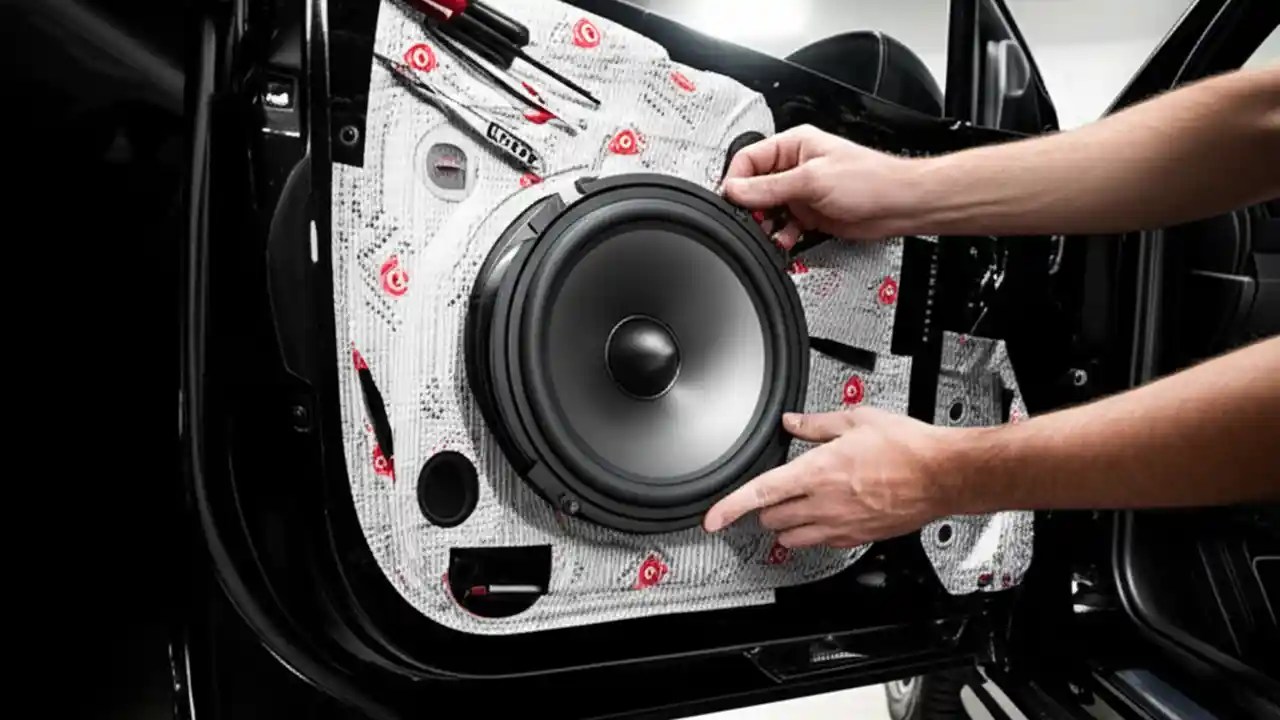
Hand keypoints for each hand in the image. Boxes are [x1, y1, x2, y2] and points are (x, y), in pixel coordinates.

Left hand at [703, 408, 955, 547]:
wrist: (942, 475)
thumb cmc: (907, 447)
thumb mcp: (857, 420)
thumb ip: (817, 424)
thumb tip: (792, 422)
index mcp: (817, 472)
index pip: (760, 493)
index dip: (729, 507)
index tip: (711, 518)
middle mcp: (824, 504)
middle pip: (771, 518)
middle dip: (766, 507)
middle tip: (775, 491)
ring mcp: (841, 525)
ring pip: (792, 538)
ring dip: (786, 524)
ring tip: (798, 505)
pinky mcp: (857, 538)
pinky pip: (821, 544)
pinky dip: (814, 533)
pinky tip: (826, 516)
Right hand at [721, 125, 917, 247]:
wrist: (897, 205)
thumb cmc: (869, 180)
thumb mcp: (812, 180)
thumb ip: (770, 187)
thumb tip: (736, 190)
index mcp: (793, 145)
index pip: (748, 159)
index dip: (736, 181)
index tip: (732, 201)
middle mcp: (795, 167)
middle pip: (755, 186)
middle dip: (751, 206)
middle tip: (752, 220)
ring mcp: (801, 191)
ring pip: (767, 209)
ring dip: (766, 224)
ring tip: (769, 232)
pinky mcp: (809, 213)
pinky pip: (784, 225)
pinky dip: (781, 235)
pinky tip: (785, 239)